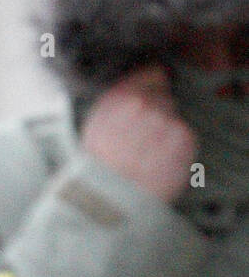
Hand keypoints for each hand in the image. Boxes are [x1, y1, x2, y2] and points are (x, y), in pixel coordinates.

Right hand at [80, 65, 196, 204]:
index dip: (148, 88)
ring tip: (145, 156)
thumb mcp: (92, 127)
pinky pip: (183, 138)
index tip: (145, 100)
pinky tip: (155, 164)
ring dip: (164, 134)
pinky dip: (173, 151)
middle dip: (155, 114)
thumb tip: (142, 86)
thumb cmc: (94, 170)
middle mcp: (144, 103)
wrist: (106, 202)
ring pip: (173, 119)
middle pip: (163, 98)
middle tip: (139, 140)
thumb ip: (117, 103)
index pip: (151, 74)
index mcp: (118, 98)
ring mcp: (166, 120)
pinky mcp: (183, 139)